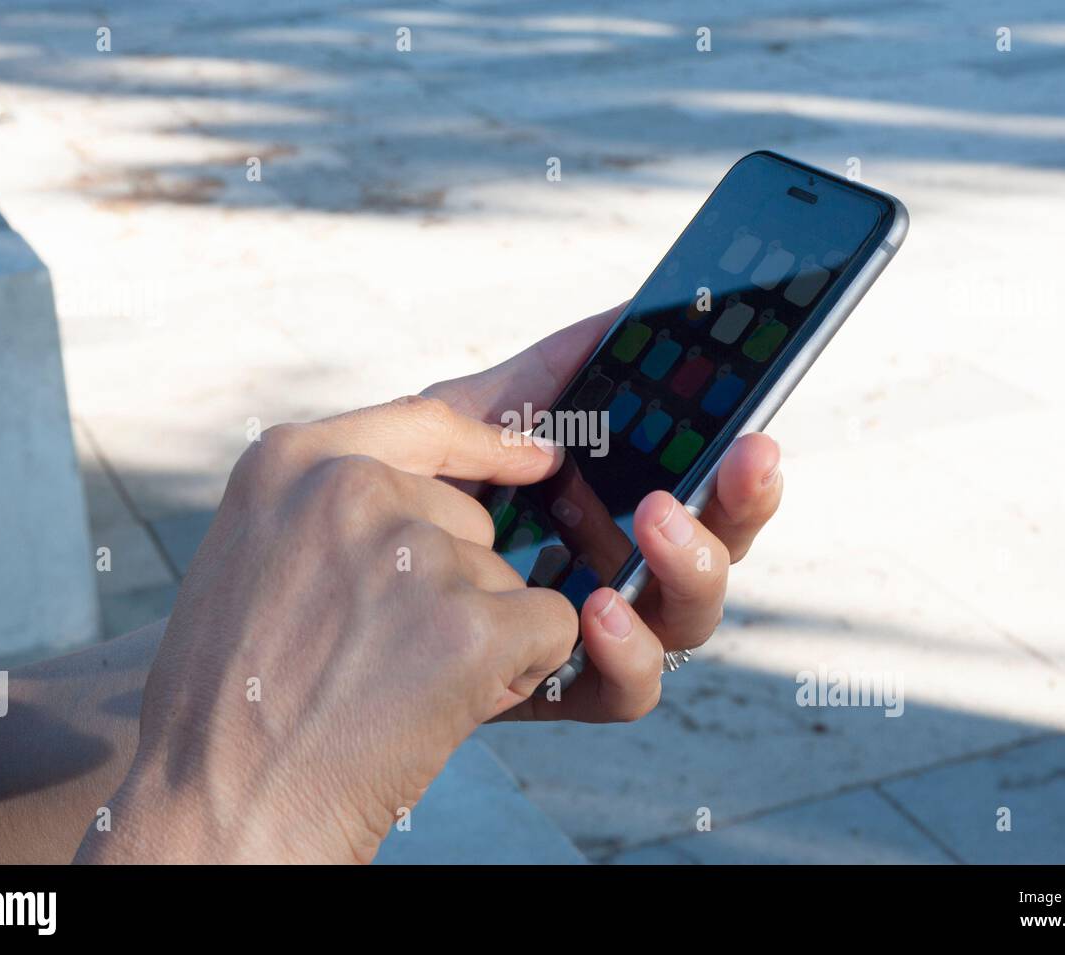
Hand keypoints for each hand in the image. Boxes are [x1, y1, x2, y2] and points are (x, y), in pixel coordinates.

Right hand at [76, 398, 578, 862]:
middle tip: (379, 655)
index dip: (489, 441)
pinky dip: (518, 671)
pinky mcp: (468, 625)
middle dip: (453, 585)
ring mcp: (411, 554)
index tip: (538, 455)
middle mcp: (350, 490)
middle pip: (468, 519)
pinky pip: (548, 625)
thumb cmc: (228, 700)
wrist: (219, 809)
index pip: (424, 420)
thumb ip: (328, 508)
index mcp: (289, 463)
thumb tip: (426, 489)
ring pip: (502, 578)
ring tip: (389, 688)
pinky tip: (440, 705)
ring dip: (473, 634)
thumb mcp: (251, 558)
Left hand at [423, 306, 784, 722]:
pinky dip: (629, 653)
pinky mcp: (558, 688)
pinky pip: (626, 690)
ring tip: (657, 518)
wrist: (311, 591)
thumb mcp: (462, 425)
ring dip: (690, 566)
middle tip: (744, 457)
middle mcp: (621, 570)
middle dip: (741, 505)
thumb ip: (538, 378)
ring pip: (690, 620)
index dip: (743, 469)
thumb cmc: (395, 505)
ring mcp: (595, 635)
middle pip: (719, 551)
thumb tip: (623, 314)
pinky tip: (600, 611)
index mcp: (614, 506)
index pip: (705, 490)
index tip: (753, 435)